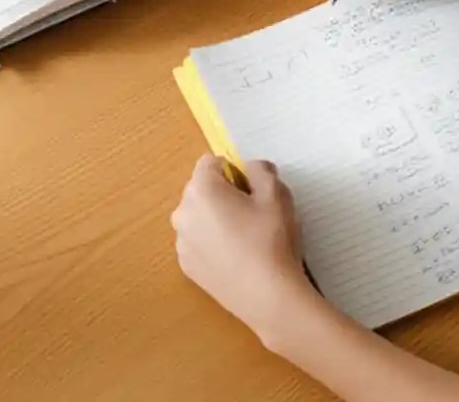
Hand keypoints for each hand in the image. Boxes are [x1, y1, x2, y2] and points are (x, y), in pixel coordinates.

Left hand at [171, 155, 316, 344]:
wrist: (267, 296)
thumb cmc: (271, 239)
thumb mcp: (277, 194)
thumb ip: (261, 170)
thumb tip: (251, 167)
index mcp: (201, 190)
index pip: (210, 162)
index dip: (233, 169)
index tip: (252, 188)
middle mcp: (182, 213)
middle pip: (201, 190)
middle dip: (223, 194)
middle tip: (252, 213)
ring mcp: (181, 243)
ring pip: (199, 218)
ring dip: (215, 219)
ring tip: (244, 239)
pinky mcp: (187, 267)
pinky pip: (198, 242)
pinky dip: (212, 243)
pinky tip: (236, 258)